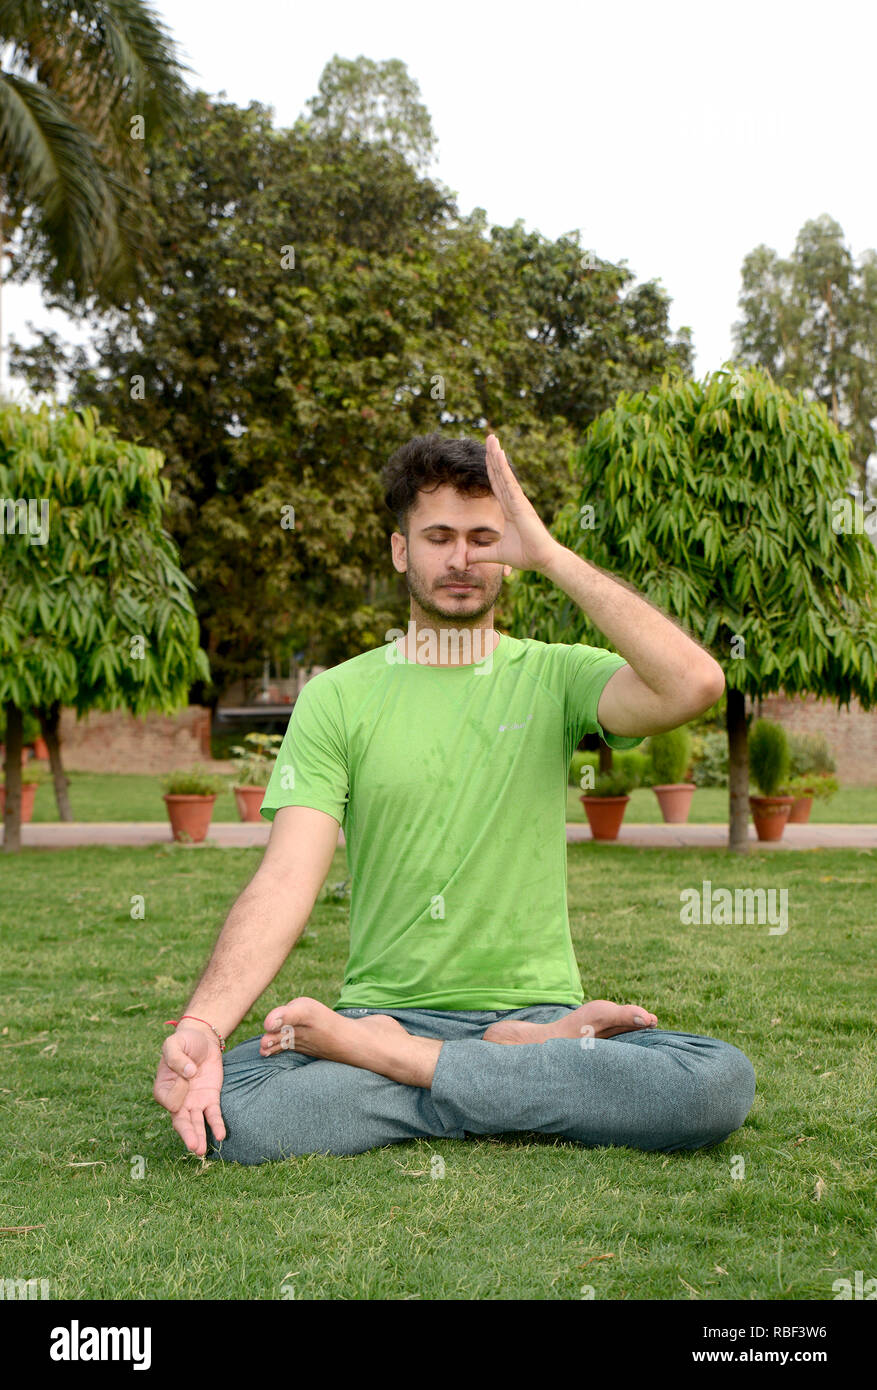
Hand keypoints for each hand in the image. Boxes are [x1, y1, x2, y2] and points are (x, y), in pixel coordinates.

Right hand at [153, 1024, 225, 1156]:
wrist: (202, 1038)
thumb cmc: (184, 1041)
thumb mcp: (174, 1044)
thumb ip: (176, 1057)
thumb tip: (188, 1073)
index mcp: (163, 1088)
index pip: (168, 1100)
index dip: (177, 1094)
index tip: (184, 1078)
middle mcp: (178, 1100)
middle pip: (180, 1121)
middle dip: (187, 1135)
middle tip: (194, 1147)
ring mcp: (194, 1101)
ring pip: (196, 1123)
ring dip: (199, 1136)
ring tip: (202, 1150)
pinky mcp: (210, 1098)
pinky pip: (213, 1114)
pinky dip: (216, 1125)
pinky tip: (220, 1135)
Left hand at [469, 434, 559, 572]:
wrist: (542, 560)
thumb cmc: (526, 555)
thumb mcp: (496, 554)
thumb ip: (481, 554)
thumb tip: (466, 558)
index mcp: (509, 509)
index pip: (497, 485)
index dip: (491, 470)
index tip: (486, 455)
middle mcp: (514, 501)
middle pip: (500, 474)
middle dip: (493, 456)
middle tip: (489, 438)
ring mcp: (518, 501)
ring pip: (504, 474)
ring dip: (497, 455)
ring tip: (491, 438)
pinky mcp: (521, 504)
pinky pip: (509, 482)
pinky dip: (503, 468)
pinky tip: (498, 454)